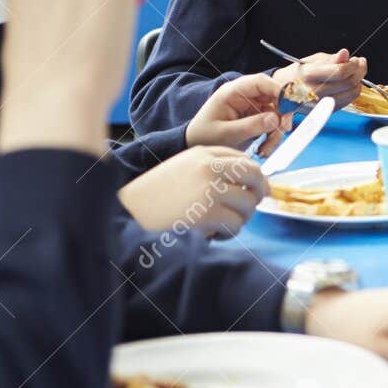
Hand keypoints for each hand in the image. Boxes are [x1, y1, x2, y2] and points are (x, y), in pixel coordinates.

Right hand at [116, 146, 268, 238]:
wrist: (127, 212)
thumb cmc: (156, 195)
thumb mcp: (183, 170)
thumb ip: (215, 170)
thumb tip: (259, 184)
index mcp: (202, 153)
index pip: (244, 159)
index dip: (257, 176)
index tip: (259, 190)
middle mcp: (208, 166)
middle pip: (254, 176)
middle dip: (258, 194)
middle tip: (249, 209)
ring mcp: (209, 189)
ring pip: (248, 204)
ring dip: (241, 218)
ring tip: (224, 224)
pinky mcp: (207, 213)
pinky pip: (236, 225)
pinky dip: (230, 233)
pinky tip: (215, 234)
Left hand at [187, 73, 291, 154]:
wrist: (195, 144)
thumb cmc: (204, 135)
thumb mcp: (226, 133)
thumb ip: (251, 126)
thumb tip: (276, 119)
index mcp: (233, 91)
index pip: (261, 82)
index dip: (278, 90)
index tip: (289, 106)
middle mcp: (245, 96)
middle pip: (274, 97)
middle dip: (282, 115)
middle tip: (283, 131)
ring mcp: (252, 106)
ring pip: (277, 112)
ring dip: (277, 130)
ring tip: (266, 148)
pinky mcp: (256, 117)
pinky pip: (273, 123)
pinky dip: (273, 136)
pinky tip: (264, 148)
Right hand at [273, 48, 366, 109]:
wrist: (284, 91)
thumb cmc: (299, 73)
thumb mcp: (313, 60)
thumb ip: (332, 59)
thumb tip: (345, 54)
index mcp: (309, 76)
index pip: (341, 72)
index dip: (354, 65)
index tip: (356, 59)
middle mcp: (315, 92)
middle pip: (349, 83)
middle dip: (359, 71)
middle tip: (359, 63)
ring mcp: (321, 104)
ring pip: (351, 94)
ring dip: (359, 82)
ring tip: (356, 72)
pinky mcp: (326, 111)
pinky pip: (348, 101)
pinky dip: (352, 91)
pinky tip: (350, 83)